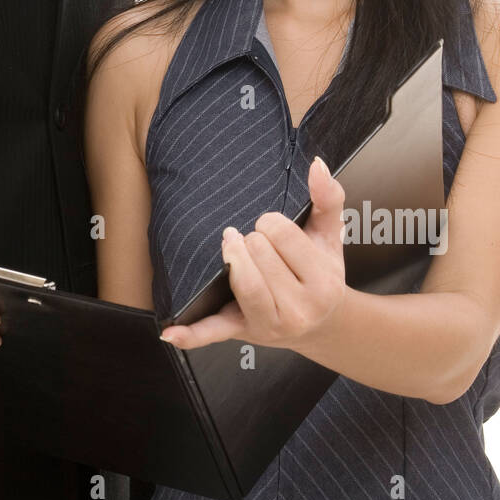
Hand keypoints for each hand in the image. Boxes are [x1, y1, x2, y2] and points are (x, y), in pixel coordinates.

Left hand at [160, 156, 346, 350]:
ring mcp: (270, 324)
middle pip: (259, 252)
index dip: (271, 223)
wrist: (323, 324)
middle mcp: (300, 308)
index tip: (274, 230)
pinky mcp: (242, 333)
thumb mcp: (330, 235)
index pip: (282, 234)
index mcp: (323, 282)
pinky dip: (191, 334)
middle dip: (253, 241)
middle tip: (259, 246)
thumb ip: (327, 197)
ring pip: (243, 281)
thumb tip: (317, 165)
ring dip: (232, 259)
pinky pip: (213, 334)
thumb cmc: (321, 271)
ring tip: (232, 250)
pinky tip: (169, 332)